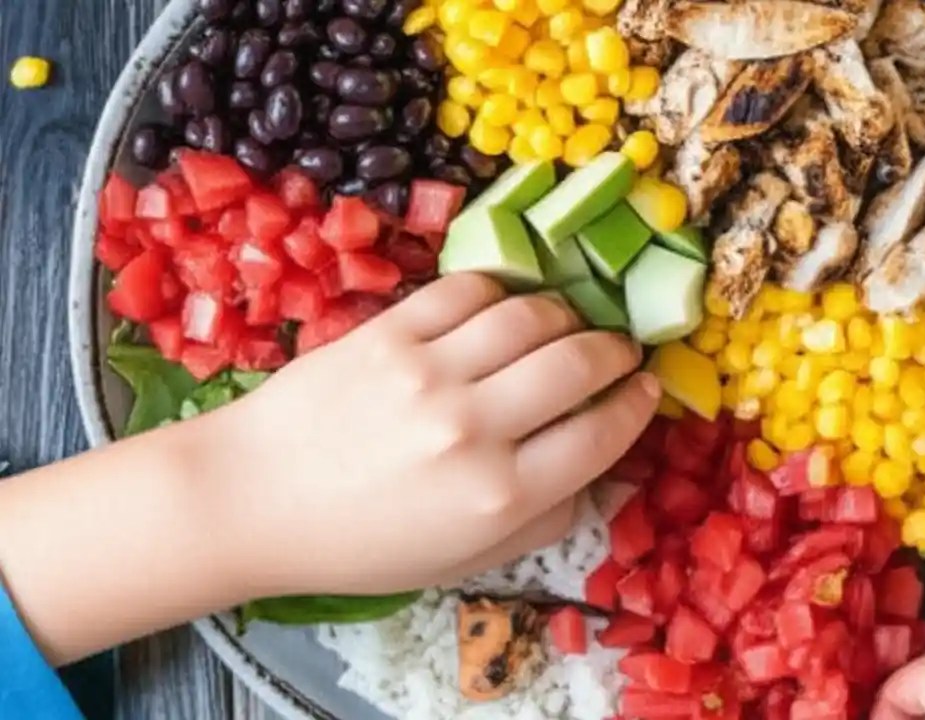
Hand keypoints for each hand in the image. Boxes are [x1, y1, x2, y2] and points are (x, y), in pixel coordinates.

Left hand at [207, 273, 659, 596]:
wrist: (252, 499)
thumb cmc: (361, 543)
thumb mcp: (463, 560)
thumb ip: (543, 523)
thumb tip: (604, 477)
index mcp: (498, 497)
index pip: (601, 435)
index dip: (637, 406)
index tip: (646, 391)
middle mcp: (473, 428)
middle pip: (578, 363)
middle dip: (615, 352)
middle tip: (618, 353)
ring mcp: (429, 371)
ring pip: (532, 315)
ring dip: (566, 316)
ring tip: (567, 327)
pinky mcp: (389, 330)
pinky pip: (469, 290)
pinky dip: (503, 291)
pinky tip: (507, 307)